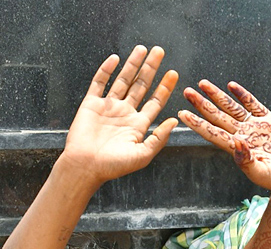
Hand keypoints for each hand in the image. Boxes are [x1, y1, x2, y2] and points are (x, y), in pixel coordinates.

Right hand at [62, 45, 178, 185]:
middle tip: (160, 51)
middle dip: (151, 69)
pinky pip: (99, 82)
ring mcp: (108, 107)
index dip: (164, 88)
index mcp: (138, 125)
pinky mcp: (91, 104)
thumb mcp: (142, 155)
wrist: (86, 166)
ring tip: (142, 49)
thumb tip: (174, 120)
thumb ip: (159, 138)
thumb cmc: (114, 166)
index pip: (155, 102)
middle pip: (141, 86)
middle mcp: (125, 113)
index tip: (173, 73)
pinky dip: (107, 70)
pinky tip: (116, 59)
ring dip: (132, 64)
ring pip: (123, 80)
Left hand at [179, 81, 270, 196]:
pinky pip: (252, 105)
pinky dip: (242, 95)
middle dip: (202, 105)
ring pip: (232, 108)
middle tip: (186, 92)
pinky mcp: (269, 121)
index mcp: (238, 149)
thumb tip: (236, 145)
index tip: (181, 114)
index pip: (213, 133)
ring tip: (202, 84)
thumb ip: (247, 162)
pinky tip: (231, 86)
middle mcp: (243, 136)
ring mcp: (255, 127)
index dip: (197, 124)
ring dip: (217, 96)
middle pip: (217, 117)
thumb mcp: (263, 174)